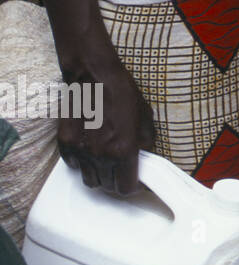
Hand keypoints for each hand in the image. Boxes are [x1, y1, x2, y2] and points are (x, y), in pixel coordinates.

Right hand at [56, 33, 155, 195]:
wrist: (94, 76)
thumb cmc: (123, 93)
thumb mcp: (145, 117)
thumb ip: (146, 142)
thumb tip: (146, 158)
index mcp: (123, 150)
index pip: (126, 188)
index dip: (133, 186)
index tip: (135, 180)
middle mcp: (100, 155)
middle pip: (107, 187)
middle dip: (116, 182)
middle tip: (122, 170)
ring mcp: (80, 151)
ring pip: (89, 179)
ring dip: (99, 175)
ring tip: (106, 161)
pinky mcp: (65, 144)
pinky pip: (74, 165)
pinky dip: (82, 162)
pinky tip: (91, 148)